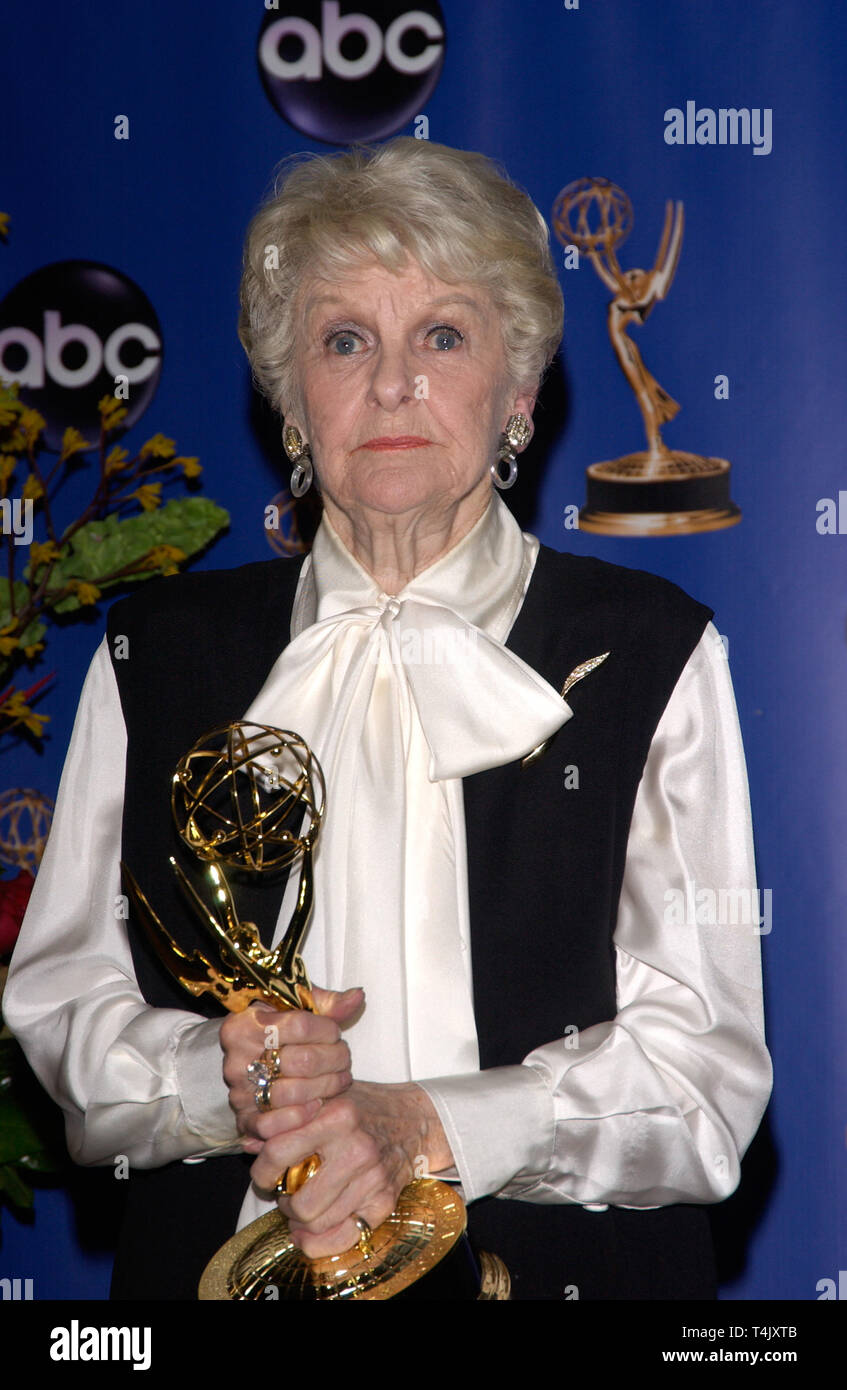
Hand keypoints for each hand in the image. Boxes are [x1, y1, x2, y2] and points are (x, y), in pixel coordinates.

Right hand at [219, 986, 362, 1147]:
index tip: (336, 1032)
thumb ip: (327, 1003)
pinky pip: (272, 1125)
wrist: (247, 1061)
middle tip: (345, 1058)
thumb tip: (358, 996)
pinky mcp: (243, 1119)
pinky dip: (300, 1117)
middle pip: (302, 1061)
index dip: (328, 1030)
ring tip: (340, 1078)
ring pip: (293, 1093)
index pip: (300, 1025)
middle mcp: (236, 1058)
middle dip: (335, 1059)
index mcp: (245, 1024)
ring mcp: (238, 1091)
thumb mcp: (296, 1009)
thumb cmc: (278, 1031)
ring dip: (327, 1087)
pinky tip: (317, 1105)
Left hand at [249, 1077, 453, 1257]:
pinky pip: (343, 1238)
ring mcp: (373, 1178)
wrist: (413, 1119)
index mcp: (337, 1116)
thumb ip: (286, 1118)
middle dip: (284, 1202)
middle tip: (285, 1191)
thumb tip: (248, 1142)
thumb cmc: (362, 1108)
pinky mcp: (384, 1201)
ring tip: (301, 1206)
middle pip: (299, 1200)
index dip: (262, 1169)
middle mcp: (357, 1148)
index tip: (264, 1172)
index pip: (278, 1151)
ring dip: (300, 1221)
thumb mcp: (325, 1099)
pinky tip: (312, 1230)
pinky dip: (320, 1242)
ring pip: (318, 1222)